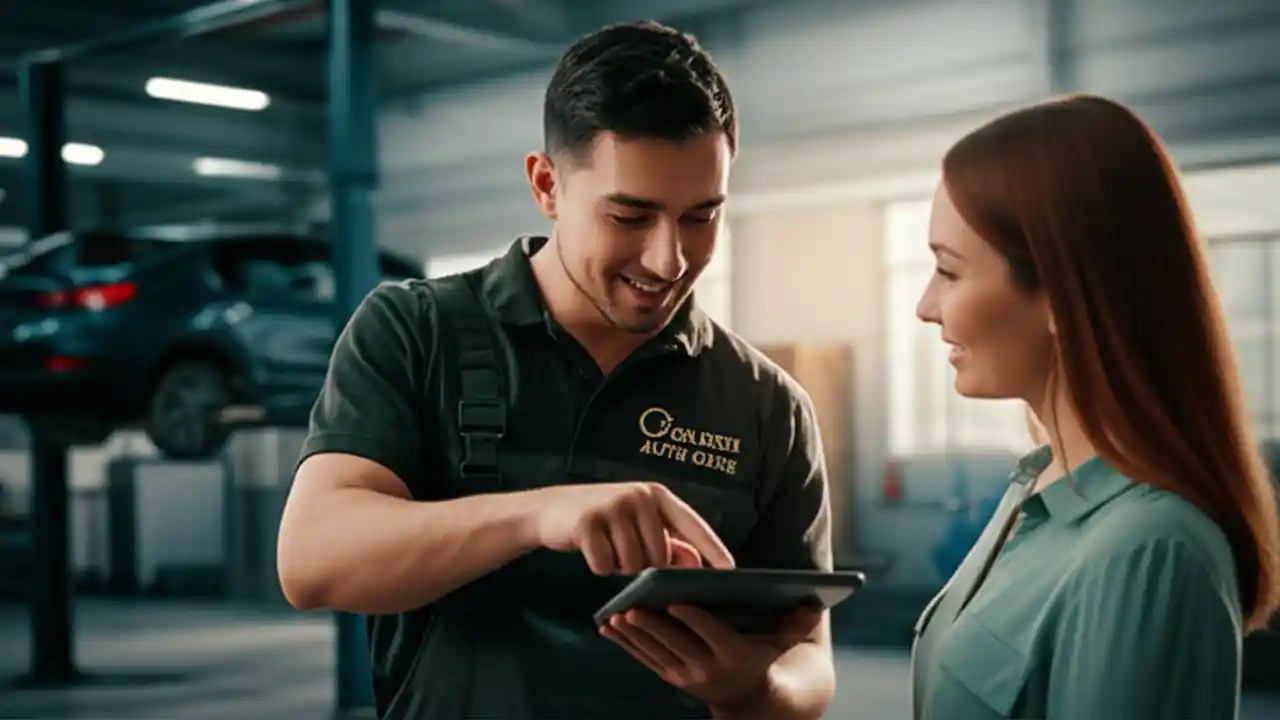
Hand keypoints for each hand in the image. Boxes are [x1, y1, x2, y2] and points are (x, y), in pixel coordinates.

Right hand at [530, 482, 734, 573]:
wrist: (550, 509)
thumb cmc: (605, 520)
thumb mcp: (639, 524)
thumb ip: (670, 542)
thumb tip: (696, 566)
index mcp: (658, 495)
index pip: (692, 524)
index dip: (712, 548)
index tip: (731, 571)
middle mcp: (640, 496)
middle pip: (659, 557)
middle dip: (643, 565)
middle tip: (623, 548)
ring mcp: (613, 507)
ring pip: (632, 565)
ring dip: (620, 566)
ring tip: (607, 546)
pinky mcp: (588, 523)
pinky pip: (605, 566)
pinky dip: (598, 567)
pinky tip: (590, 549)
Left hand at [600, 603, 823, 708]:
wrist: (753, 699)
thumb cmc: (767, 655)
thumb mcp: (783, 641)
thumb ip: (797, 621)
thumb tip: (816, 601)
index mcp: (735, 654)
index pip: (711, 634)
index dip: (693, 619)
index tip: (676, 602)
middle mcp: (709, 668)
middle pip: (676, 643)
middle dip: (652, 626)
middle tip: (631, 607)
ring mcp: (687, 675)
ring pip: (655, 652)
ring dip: (633, 635)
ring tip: (614, 615)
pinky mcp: (672, 676)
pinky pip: (645, 659)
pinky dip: (626, 644)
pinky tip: (609, 627)